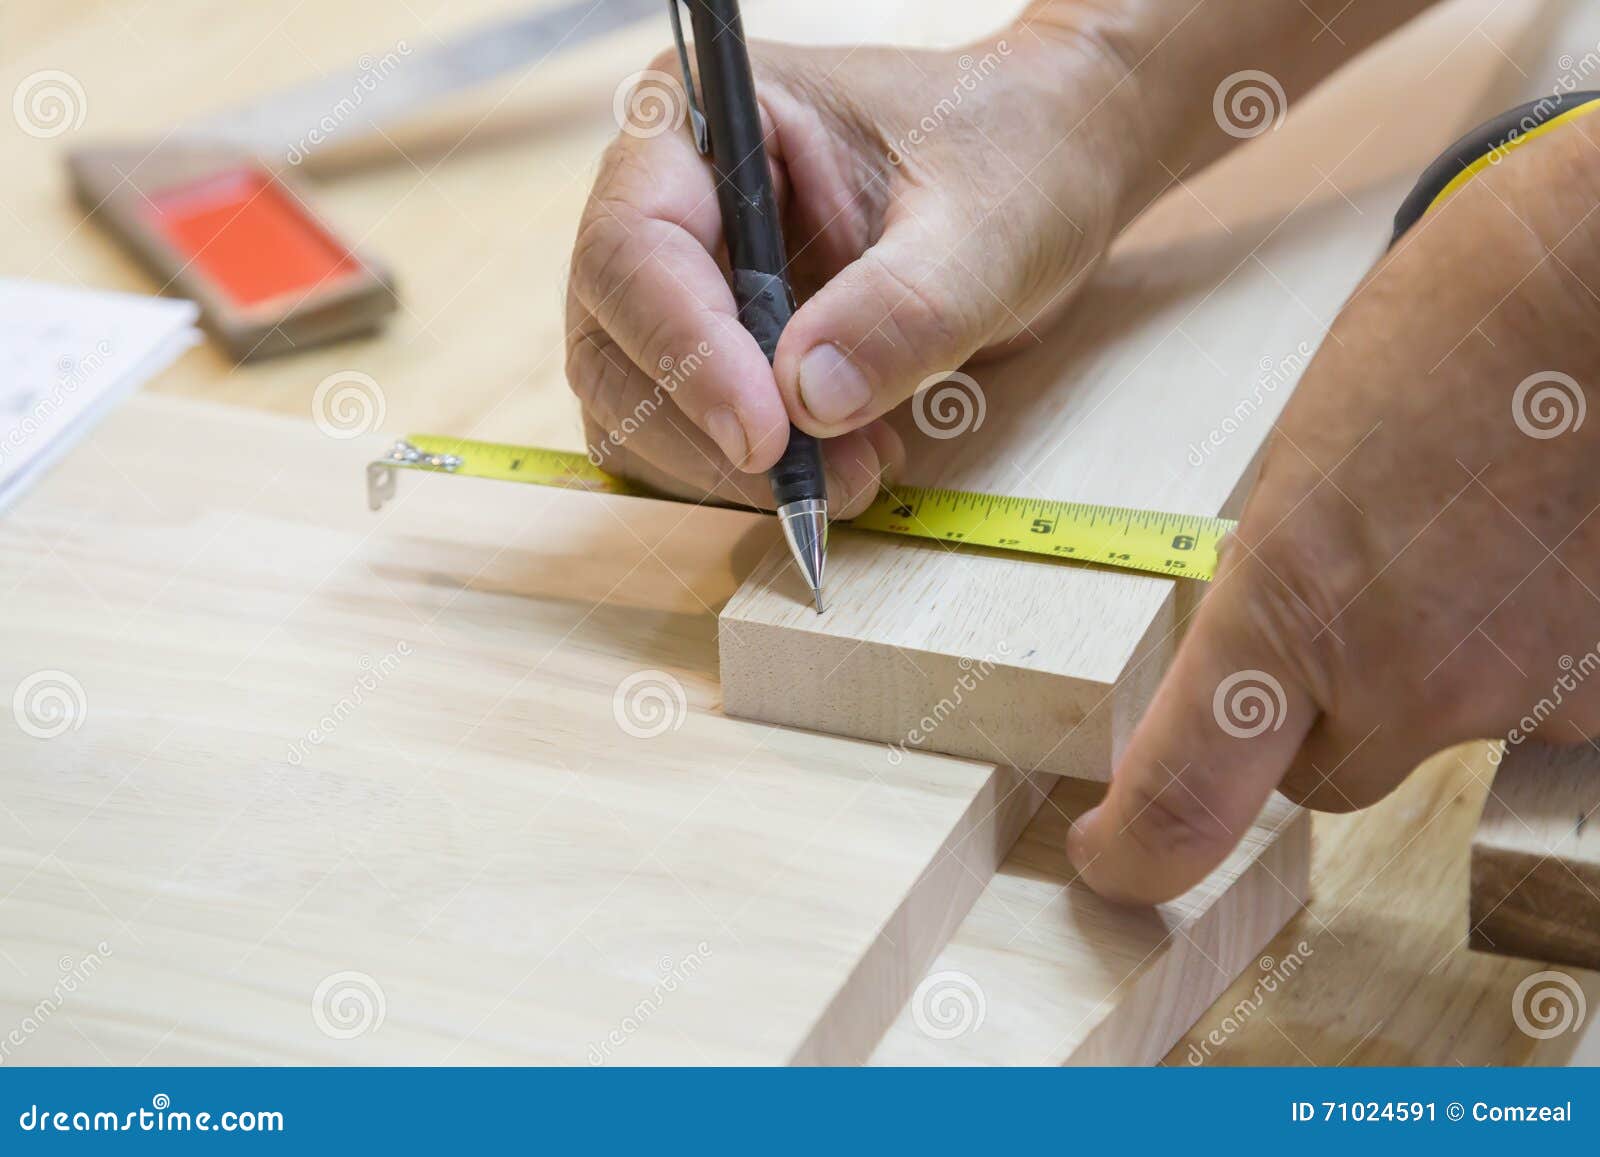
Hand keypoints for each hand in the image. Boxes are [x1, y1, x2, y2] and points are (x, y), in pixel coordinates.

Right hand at [565, 29, 1138, 513]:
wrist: (1044, 178)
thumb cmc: (1014, 157)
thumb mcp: (984, 225)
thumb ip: (902, 305)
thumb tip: (808, 399)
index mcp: (702, 121)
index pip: (636, 244)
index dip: (685, 349)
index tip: (766, 434)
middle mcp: (668, 203)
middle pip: (613, 342)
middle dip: (705, 432)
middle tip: (822, 483)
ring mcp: (679, 287)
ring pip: (633, 408)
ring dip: (727, 469)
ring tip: (858, 470)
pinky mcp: (708, 358)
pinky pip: (681, 441)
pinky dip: (744, 479)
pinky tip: (841, 465)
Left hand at [1068, 124, 1599, 903]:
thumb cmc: (1461, 327)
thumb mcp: (1315, 454)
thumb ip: (1288, 576)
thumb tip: (1280, 638)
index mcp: (1289, 604)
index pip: (1187, 794)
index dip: (1140, 848)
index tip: (1116, 859)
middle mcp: (1402, 678)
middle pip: (1328, 779)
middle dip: (1322, 726)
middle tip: (1356, 618)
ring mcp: (1524, 698)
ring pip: (1444, 741)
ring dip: (1443, 679)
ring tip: (1479, 548)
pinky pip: (1550, 714)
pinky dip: (1540, 657)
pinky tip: (1552, 560)